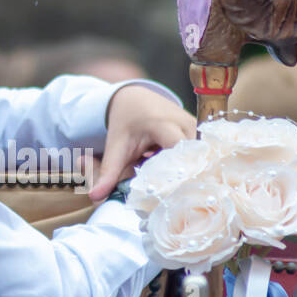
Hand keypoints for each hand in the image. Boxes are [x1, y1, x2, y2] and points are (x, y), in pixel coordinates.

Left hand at [89, 85, 195, 201]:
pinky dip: (188, 166)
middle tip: (168, 196)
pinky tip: (177, 174)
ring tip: (169, 183)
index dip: (179, 175)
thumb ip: (107, 172)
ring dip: (184, 173)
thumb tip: (95, 197)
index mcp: (163, 124)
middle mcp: (185, 123)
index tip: (170, 194)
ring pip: (197, 160)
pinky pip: (199, 155)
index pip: (181, 154)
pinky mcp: (201, 132)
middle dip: (181, 179)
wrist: (135, 98)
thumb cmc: (125, 122)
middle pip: (191, 161)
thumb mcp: (115, 146)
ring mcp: (197, 127)